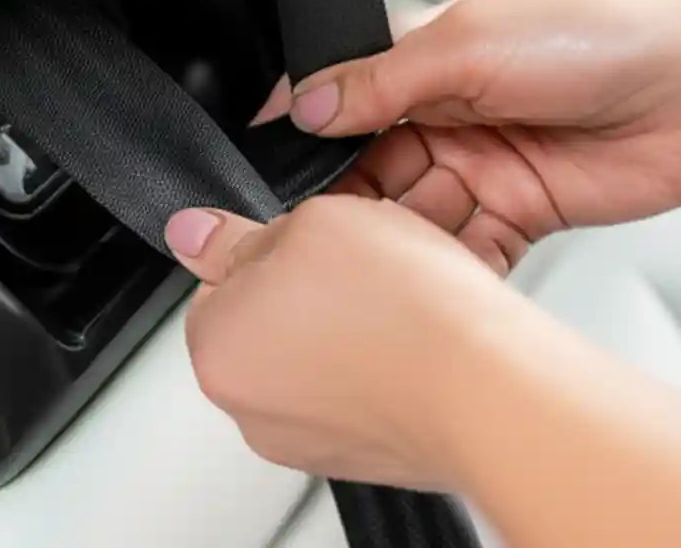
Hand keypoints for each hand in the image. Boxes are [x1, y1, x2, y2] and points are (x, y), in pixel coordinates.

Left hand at [164, 195, 519, 487]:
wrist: (488, 391)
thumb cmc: (406, 312)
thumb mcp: (312, 223)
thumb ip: (239, 233)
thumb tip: (191, 232)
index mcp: (216, 347)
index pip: (218, 283)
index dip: (271, 250)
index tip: (313, 245)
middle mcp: (248, 408)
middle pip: (265, 325)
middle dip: (308, 292)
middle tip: (361, 269)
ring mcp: (305, 441)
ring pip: (315, 360)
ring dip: (346, 329)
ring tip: (398, 305)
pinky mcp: (360, 457)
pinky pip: (357, 394)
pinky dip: (378, 368)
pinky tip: (414, 343)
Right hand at [264, 0, 680, 273]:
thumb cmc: (602, 37)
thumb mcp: (471, 43)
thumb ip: (384, 80)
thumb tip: (309, 104)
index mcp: (429, 62)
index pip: (345, 104)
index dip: (311, 138)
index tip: (273, 172)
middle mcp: (450, 116)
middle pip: (370, 172)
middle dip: (348, 202)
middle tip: (323, 233)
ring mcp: (484, 167)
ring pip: (413, 218)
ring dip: (396, 241)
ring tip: (375, 263)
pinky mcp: (520, 214)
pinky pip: (467, 253)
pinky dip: (447, 270)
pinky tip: (429, 282)